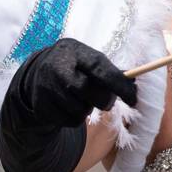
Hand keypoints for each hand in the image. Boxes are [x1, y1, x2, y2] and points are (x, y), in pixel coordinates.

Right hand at [0, 38, 136, 171]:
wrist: (37, 76)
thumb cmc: (75, 68)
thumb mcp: (89, 62)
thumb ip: (109, 71)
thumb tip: (134, 84)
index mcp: (73, 50)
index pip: (100, 68)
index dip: (119, 84)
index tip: (134, 98)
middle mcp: (56, 66)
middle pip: (88, 91)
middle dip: (103, 100)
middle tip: (106, 102)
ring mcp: (45, 86)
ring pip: (80, 110)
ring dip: (87, 110)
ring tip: (81, 100)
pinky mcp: (40, 105)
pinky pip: (70, 121)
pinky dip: (75, 119)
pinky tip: (69, 107)